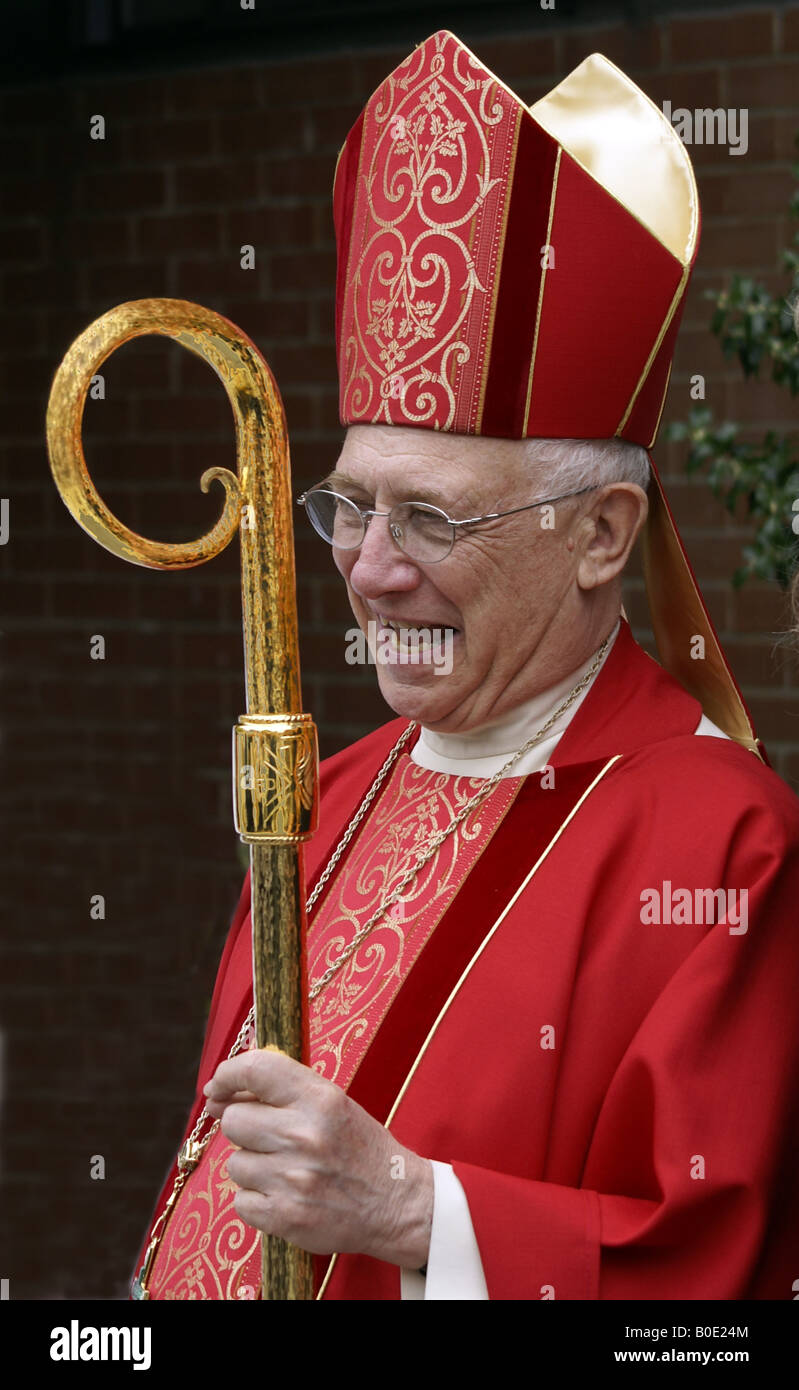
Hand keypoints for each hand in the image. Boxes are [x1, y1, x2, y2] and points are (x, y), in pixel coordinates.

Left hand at [202, 1048, 433, 1267]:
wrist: (395, 1203)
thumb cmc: (358, 1147)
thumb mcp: (333, 1103)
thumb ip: (285, 1090)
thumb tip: (221, 1091)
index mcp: (319, 1098)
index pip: (255, 1070)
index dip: (227, 1074)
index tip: (217, 1087)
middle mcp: (304, 1135)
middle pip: (233, 1121)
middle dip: (244, 1128)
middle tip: (270, 1138)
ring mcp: (293, 1179)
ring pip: (234, 1163)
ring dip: (253, 1167)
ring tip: (286, 1170)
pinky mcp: (285, 1217)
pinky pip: (240, 1201)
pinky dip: (256, 1200)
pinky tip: (284, 1195)